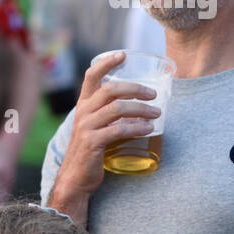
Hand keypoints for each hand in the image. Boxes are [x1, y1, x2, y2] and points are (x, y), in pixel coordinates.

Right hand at [51, 51, 159, 209]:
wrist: (76, 178)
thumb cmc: (90, 151)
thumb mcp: (96, 127)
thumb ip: (110, 115)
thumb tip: (139, 106)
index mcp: (84, 105)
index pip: (91, 76)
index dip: (106, 63)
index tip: (122, 55)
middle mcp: (83, 112)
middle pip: (111, 89)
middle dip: (135, 88)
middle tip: (153, 95)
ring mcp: (86, 127)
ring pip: (118, 108)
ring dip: (141, 109)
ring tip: (157, 113)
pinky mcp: (92, 142)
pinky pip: (119, 129)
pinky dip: (137, 127)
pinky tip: (149, 128)